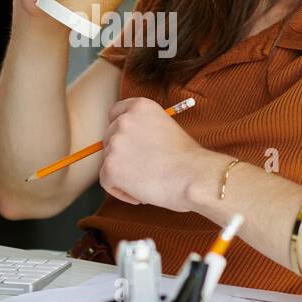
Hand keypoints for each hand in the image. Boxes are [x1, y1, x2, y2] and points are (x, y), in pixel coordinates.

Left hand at [98, 97, 214, 211]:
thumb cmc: (188, 159)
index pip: (115, 113)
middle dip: (121, 156)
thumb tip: (128, 145)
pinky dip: (121, 191)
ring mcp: (115, 143)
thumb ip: (145, 130)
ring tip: (148, 183)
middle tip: (143, 170)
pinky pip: (107, 182)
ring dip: (123, 175)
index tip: (128, 145)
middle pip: (109, 139)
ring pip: (108, 162)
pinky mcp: (110, 167)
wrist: (194, 177)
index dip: (119, 131)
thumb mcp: (166, 129)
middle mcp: (124, 120)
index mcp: (140, 107)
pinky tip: (140, 194)